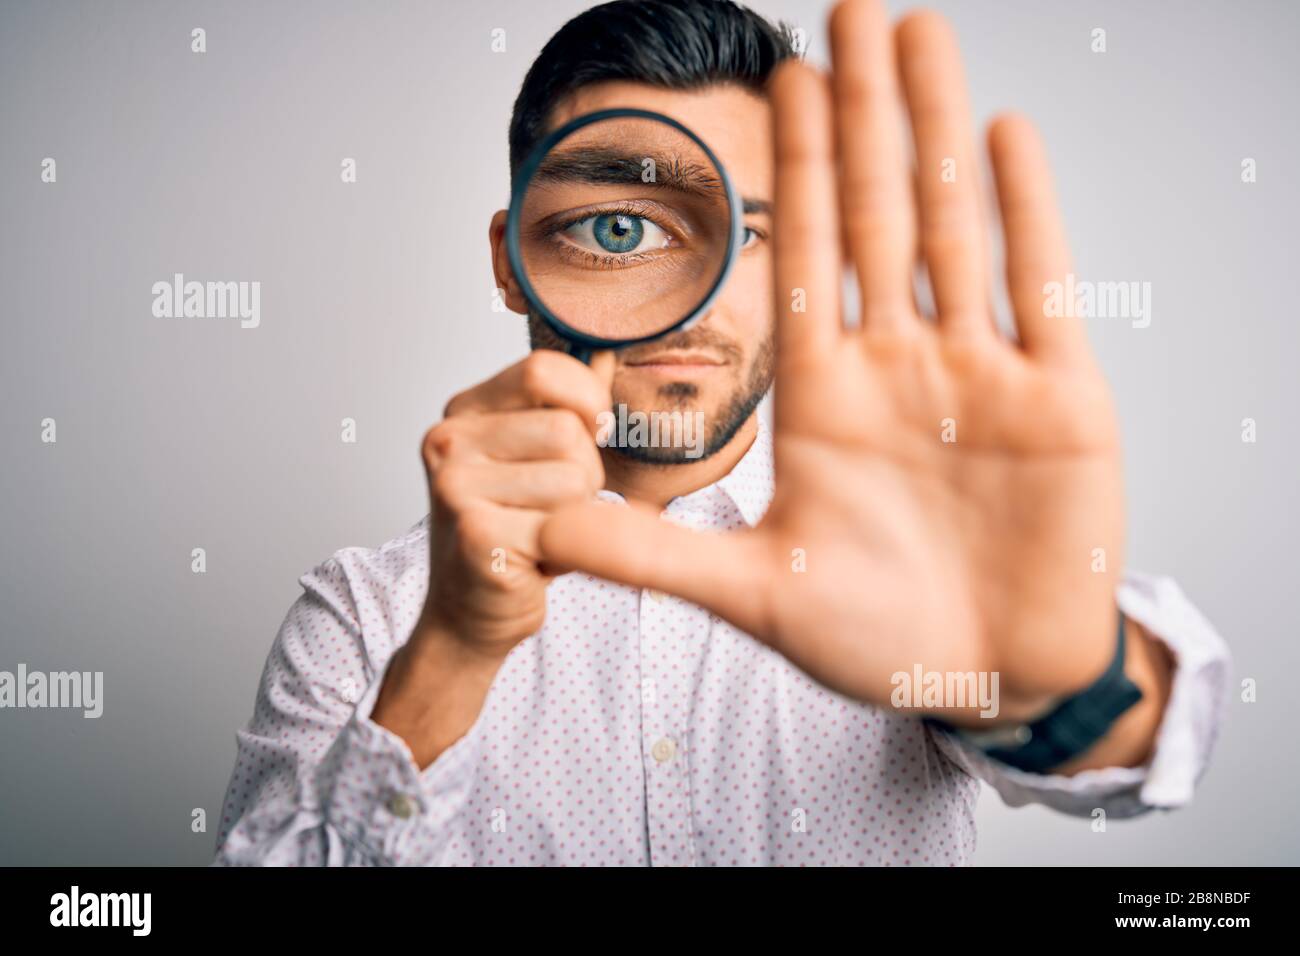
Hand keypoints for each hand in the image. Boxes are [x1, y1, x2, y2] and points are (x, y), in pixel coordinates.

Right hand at [418, 349, 613, 657]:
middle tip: (547, 509)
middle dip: (584, 476)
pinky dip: (567, 552)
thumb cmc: (510, 532)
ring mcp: (455, 488)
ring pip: (576, 477)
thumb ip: (568, 404)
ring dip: (577, 516)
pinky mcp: (476, 535)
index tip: (583, 438)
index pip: (545, 370)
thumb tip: (606, 349)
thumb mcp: (535, 458)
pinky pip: (566, 525)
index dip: (586, 402)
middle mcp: (448, 442)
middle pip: (569, 430)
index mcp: (463, 412)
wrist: (468, 614)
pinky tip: (533, 562)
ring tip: (539, 533)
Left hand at [539, 0, 1123, 722]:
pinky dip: (1024, 212)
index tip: (779, 82)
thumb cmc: (877, 641)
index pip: (802, 260)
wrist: (988, 679)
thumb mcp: (758, 594)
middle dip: (858, 116)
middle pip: (876, 216)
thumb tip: (541, 531)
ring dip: (932, 129)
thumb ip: (654, 557)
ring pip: (953, 228)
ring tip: (916, 32)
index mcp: (825, 401)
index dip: (794, 170)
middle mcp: (898, 368)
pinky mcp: (1060, 399)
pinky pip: (1040, 287)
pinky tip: (1000, 132)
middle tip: (846, 10)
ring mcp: (979, 374)